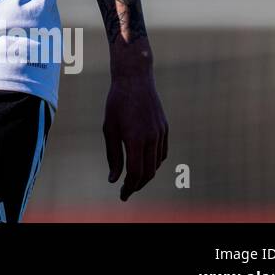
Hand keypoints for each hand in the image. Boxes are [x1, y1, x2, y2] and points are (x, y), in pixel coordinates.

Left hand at [103, 67, 168, 200]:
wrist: (135, 79)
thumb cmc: (117, 103)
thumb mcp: (109, 129)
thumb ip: (113, 155)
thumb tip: (114, 179)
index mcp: (136, 138)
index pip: (135, 172)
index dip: (129, 187)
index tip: (122, 195)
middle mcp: (152, 138)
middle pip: (147, 172)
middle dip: (137, 185)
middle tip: (127, 191)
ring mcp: (161, 133)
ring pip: (156, 164)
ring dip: (146, 175)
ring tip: (134, 180)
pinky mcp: (165, 129)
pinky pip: (162, 153)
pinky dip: (154, 163)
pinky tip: (145, 165)